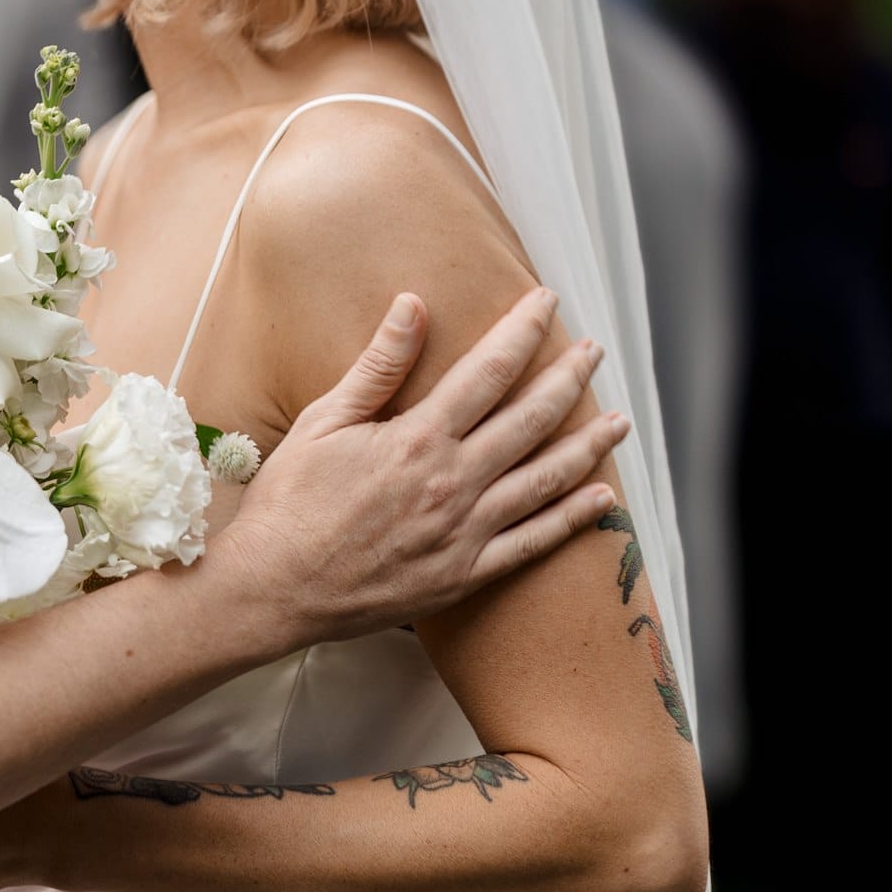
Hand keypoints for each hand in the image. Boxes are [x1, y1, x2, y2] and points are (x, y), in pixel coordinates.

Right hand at [213, 287, 628, 649]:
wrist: (273, 589)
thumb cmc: (288, 504)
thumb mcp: (323, 422)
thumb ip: (378, 366)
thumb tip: (414, 305)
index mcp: (418, 439)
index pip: (488, 370)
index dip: (523, 331)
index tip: (547, 302)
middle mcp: (452, 483)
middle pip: (531, 419)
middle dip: (568, 377)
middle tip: (594, 350)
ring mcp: (464, 532)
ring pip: (545, 479)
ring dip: (587, 444)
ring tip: (618, 419)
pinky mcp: (463, 575)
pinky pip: (532, 543)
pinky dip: (571, 519)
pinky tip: (600, 497)